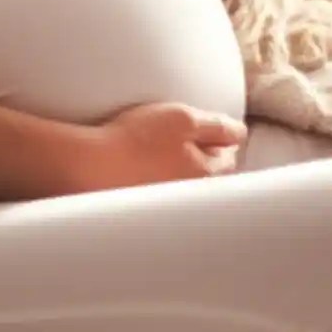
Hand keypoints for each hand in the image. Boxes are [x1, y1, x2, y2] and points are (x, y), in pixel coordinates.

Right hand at [65, 103, 247, 193]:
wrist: (90, 166)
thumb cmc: (136, 139)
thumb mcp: (183, 119)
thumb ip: (217, 126)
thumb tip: (241, 134)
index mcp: (204, 174)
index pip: (228, 160)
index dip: (223, 142)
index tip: (213, 133)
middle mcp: (190, 196)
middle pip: (210, 179)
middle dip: (209, 163)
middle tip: (195, 145)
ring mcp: (168, 206)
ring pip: (187, 189)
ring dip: (185, 175)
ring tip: (170, 158)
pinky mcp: (145, 211)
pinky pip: (164, 199)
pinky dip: (162, 186)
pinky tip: (148, 174)